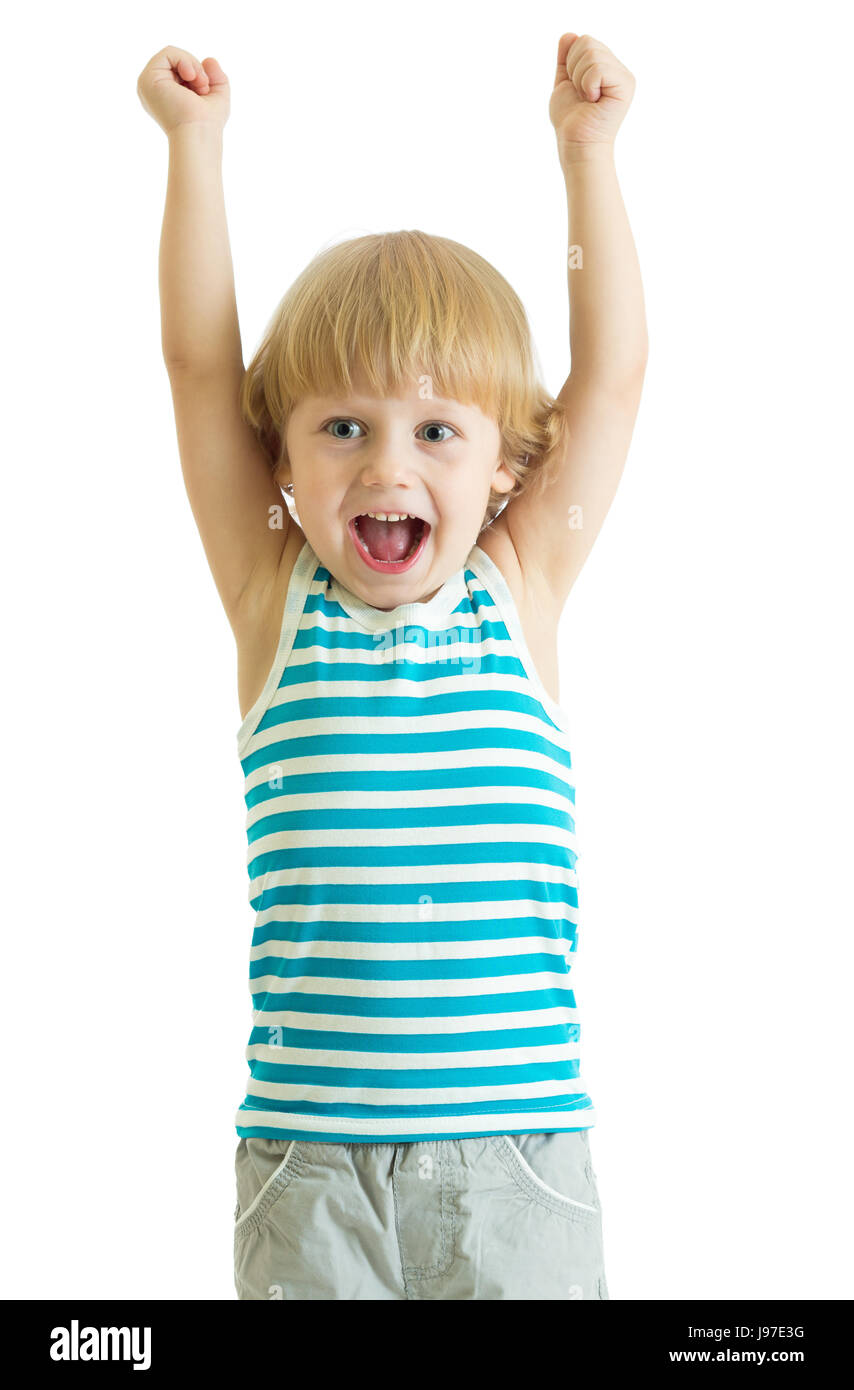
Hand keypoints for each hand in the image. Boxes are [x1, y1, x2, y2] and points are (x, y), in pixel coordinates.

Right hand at [137, 46, 229, 135]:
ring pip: (172, 54)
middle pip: (175, 60)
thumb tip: (208, 60)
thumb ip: (216, 76)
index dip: (197, 72)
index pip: (179, 69)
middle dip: (196, 68)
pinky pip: (168, 52)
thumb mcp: (218, 95)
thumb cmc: (208, 123)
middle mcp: (153, 90)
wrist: (199, 134)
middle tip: (203, 89)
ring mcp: (148, 84)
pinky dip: (185, 60)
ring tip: (199, 86)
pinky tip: (192, 77)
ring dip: (192, 65)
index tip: (205, 90)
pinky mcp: (148, 79)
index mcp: (165, 95)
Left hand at [549, 33, 634, 159]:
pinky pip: (598, 68)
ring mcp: (624, 76)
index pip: (582, 40)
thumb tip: (569, 35)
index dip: (570, 63)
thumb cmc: (571, 120)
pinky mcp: (625, 84)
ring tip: (587, 98)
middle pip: (587, 42)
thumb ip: (566, 59)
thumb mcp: (564, 83)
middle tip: (581, 94)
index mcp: (605, 66)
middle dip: (574, 69)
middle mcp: (617, 68)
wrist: (577, 144)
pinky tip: (593, 100)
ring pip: (591, 54)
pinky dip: (587, 85)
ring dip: (579, 79)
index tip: (576, 88)